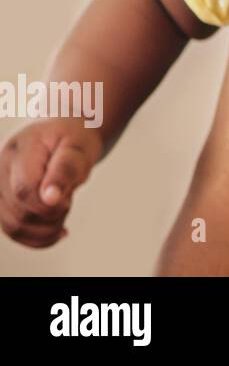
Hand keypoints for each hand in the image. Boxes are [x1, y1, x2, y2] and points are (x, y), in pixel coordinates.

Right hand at [0, 118, 101, 247]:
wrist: (65, 132)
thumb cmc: (75, 138)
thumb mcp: (79, 147)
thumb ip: (66, 169)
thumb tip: (50, 199)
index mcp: (20, 149)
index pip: (25, 189)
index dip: (49, 203)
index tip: (68, 199)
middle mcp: (0, 168)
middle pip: (19, 212)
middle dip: (52, 215)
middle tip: (69, 198)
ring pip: (13, 226)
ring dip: (46, 228)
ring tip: (64, 210)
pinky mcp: (2, 203)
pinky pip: (14, 231)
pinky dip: (39, 238)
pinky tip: (60, 230)